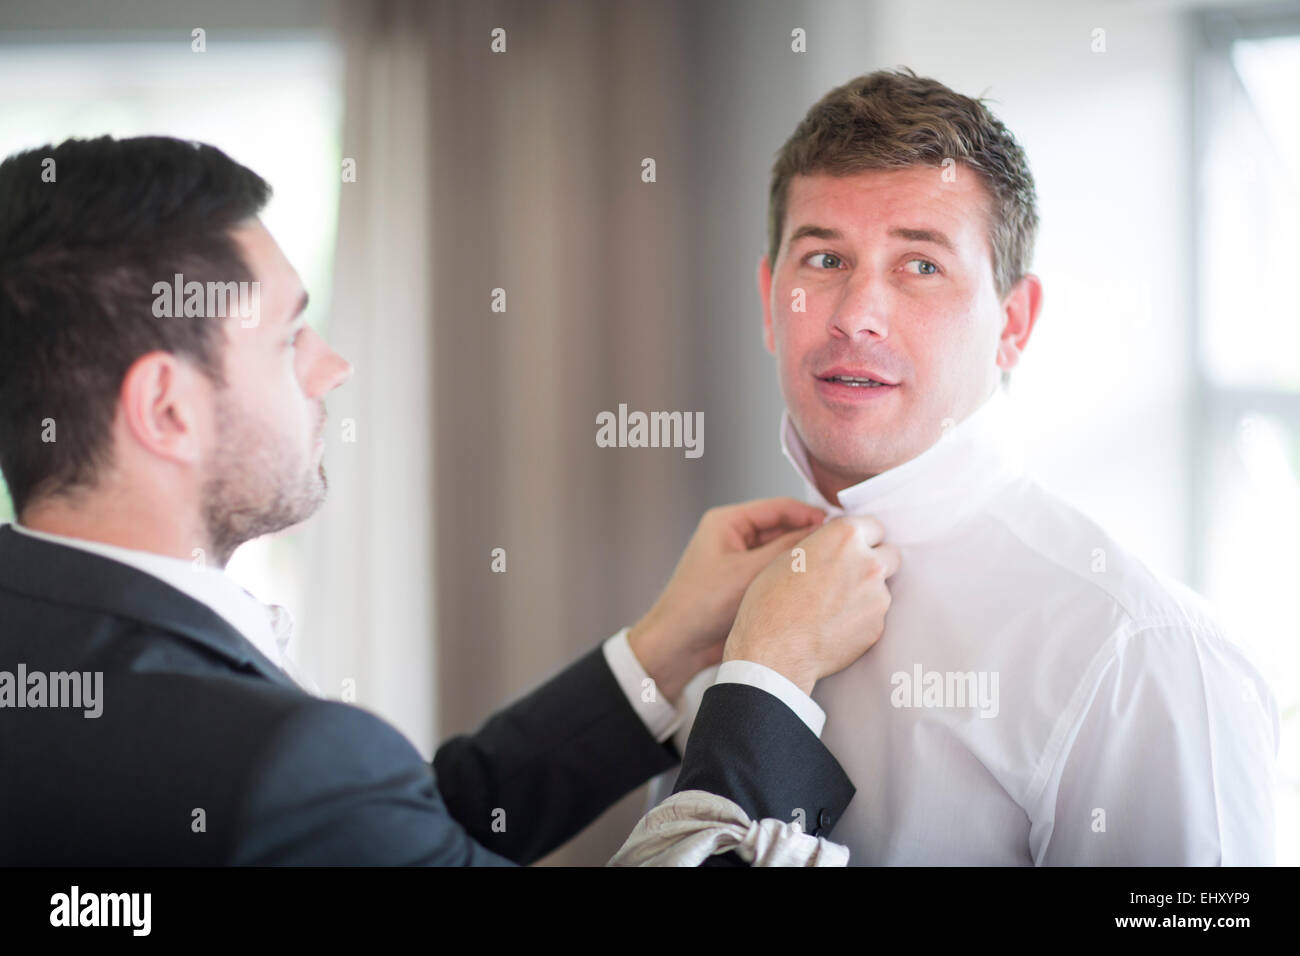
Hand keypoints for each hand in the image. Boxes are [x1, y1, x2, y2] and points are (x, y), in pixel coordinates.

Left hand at [627, 498, 826, 701]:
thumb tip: (823, 533)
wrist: (678, 646)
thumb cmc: (700, 605)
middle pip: (782, 528)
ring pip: (780, 552)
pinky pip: (774, 572)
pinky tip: (812, 585)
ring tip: (830, 567)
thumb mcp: (748, 572)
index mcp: (727, 522)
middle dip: (808, 538)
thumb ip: (786, 550)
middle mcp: (733, 536)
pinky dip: (790, 576)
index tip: (838, 527)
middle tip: (839, 549)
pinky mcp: (743, 583)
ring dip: (800, 559)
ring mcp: (739, 560)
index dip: (810, 515)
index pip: (779, 507)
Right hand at [722, 515, 899, 695]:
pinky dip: (862, 617)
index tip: (855, 546)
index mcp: (844, 537)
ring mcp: (877, 596)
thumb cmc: (771, 603)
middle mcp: (868, 562)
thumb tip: (832, 542)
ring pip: (882, 587)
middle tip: (850, 574)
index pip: (874, 525)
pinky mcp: (878, 626)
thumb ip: (820, 543)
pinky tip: (836, 624)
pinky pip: (875, 615)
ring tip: (834, 606)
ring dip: (867, 591)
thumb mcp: (786, 556)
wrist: (774, 650)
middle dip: (875, 560)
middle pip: (890, 553)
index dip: (862, 536)